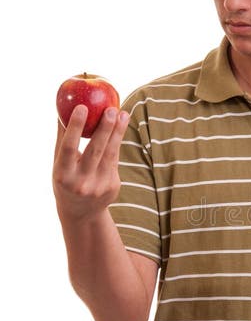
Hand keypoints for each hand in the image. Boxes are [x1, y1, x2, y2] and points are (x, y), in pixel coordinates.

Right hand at [53, 104, 129, 221]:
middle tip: (111, 109)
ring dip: (118, 132)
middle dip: (105, 128)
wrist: (81, 213)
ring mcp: (99, 186)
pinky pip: (115, 160)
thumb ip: (63, 138)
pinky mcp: (113, 187)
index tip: (82, 107)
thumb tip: (63, 108)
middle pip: (95, 151)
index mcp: (63, 175)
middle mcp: (81, 182)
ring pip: (110, 154)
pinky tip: (121, 126)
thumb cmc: (66, 180)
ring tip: (123, 113)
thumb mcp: (59, 164)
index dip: (75, 127)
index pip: (69, 148)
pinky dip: (117, 143)